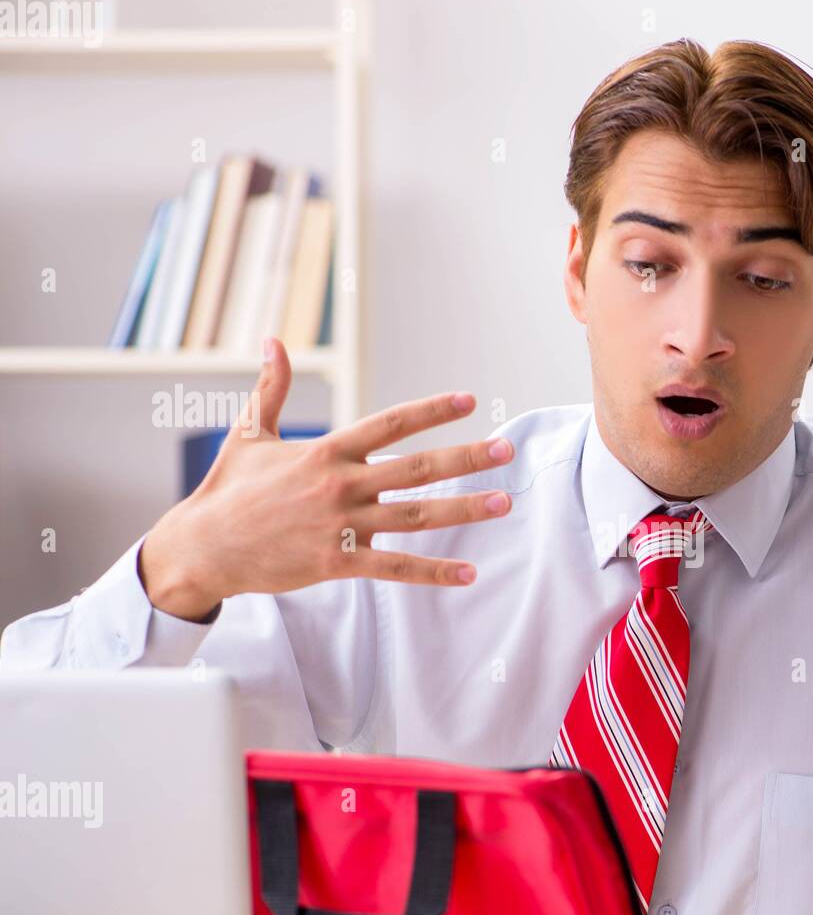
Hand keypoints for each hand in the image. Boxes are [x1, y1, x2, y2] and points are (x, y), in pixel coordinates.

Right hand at [139, 337, 514, 619]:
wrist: (203, 547)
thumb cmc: (228, 490)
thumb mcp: (249, 433)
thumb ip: (270, 388)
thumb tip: (272, 341)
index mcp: (327, 451)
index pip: (390, 423)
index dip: (432, 410)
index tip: (469, 400)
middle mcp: (340, 485)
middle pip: (417, 467)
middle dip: (466, 457)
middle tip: (507, 450)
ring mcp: (342, 524)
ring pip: (416, 516)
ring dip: (464, 509)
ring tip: (504, 501)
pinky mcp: (337, 562)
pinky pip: (395, 567)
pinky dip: (433, 572)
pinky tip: (468, 573)